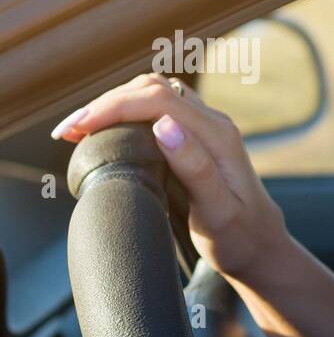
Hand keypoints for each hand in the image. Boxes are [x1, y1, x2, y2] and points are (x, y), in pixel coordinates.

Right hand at [51, 73, 291, 285]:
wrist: (262, 247)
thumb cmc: (240, 237)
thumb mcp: (219, 213)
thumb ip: (196, 169)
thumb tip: (165, 126)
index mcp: (219, 138)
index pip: (158, 101)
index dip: (113, 108)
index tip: (78, 128)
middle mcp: (215, 125)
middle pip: (153, 89)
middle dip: (106, 103)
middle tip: (68, 131)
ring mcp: (208, 127)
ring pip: (153, 94)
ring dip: (113, 104)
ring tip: (78, 129)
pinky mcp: (198, 136)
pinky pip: (157, 108)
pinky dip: (125, 112)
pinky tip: (103, 131)